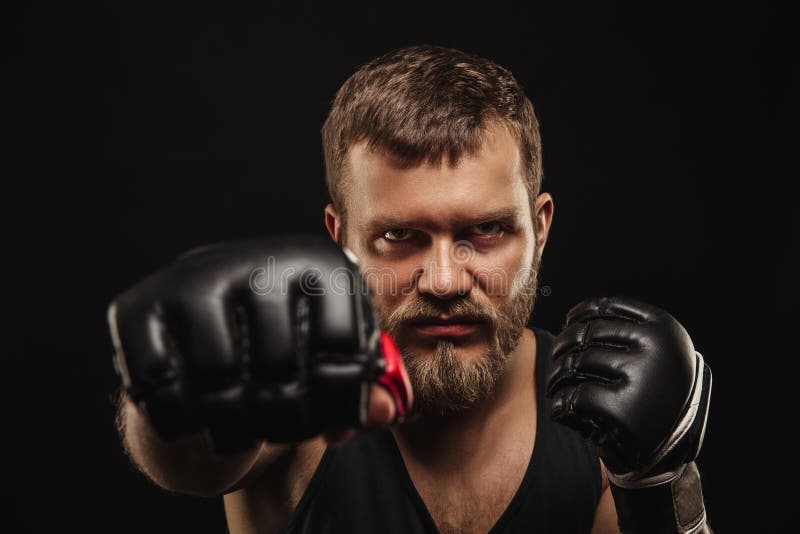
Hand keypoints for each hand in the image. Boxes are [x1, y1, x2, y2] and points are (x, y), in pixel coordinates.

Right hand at [108, 235, 412, 452]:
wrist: (209, 334)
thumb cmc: (286, 351)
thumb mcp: (332, 367)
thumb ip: (365, 391)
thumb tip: (386, 412)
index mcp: (316, 263)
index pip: (342, 342)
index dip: (342, 397)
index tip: (334, 418)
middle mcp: (256, 258)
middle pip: (280, 366)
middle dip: (288, 419)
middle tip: (286, 428)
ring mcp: (194, 278)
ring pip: (219, 379)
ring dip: (236, 425)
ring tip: (247, 428)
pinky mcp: (139, 307)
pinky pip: (162, 386)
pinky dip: (182, 419)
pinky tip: (198, 415)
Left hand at [545, 296, 710, 483]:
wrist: (669, 452)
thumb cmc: (653, 397)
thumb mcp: (656, 355)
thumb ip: (626, 331)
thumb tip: (575, 317)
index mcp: (663, 327)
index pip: (604, 307)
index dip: (577, 316)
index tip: (567, 327)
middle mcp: (655, 346)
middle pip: (585, 333)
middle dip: (561, 348)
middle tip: (556, 363)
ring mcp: (641, 376)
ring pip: (575, 363)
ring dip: (556, 377)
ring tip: (555, 388)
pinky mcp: (623, 409)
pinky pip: (575, 396)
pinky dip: (561, 404)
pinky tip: (562, 410)